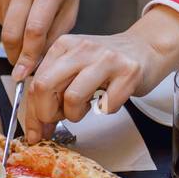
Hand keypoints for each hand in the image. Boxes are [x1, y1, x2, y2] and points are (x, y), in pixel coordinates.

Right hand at [0, 0, 79, 81]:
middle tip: (21, 68)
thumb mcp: (69, 7)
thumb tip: (36, 63)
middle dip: (15, 56)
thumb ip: (54, 35)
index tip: (24, 74)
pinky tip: (22, 21)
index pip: (35, 30)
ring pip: (5, 29)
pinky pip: (1, 21)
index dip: (28, 56)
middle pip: (13, 32)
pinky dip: (11, 29)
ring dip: (13, 45)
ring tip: (25, 46)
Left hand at [21, 6, 178, 142]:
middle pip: (44, 88)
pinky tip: (108, 99)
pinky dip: (103, 111)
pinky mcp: (128, 72)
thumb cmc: (107, 64)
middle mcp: (82, 48)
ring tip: (87, 106)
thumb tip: (36, 128)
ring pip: (71, 99)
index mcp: (63, 45)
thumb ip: (52, 93)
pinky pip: (104, 107)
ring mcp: (106, 59)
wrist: (146, 48)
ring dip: (75, 115)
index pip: (35, 83)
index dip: (32, 114)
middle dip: (46, 114)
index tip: (34, 132)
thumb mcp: (73, 70)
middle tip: (59, 119)